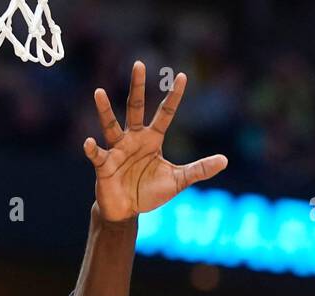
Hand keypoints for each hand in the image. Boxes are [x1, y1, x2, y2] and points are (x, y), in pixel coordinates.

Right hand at [86, 61, 227, 221]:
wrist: (127, 210)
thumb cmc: (150, 191)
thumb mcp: (178, 181)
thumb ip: (199, 170)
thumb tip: (225, 160)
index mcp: (152, 139)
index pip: (165, 113)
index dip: (174, 96)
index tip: (183, 76)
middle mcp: (133, 138)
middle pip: (135, 107)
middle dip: (137, 87)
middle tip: (139, 64)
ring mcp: (117, 149)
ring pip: (111, 125)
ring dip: (105, 110)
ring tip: (99, 92)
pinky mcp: (104, 164)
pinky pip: (97, 154)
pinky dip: (92, 149)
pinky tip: (89, 142)